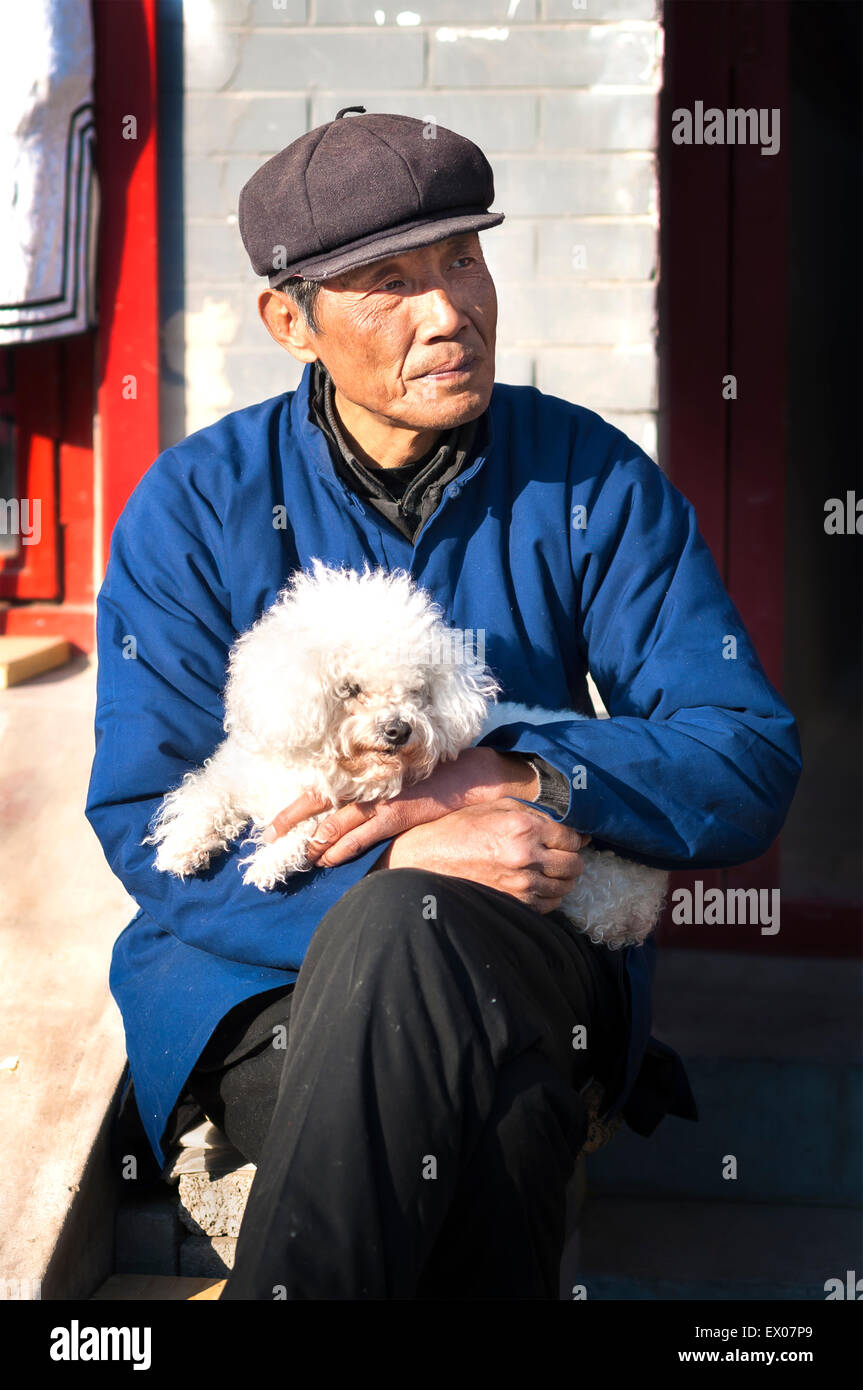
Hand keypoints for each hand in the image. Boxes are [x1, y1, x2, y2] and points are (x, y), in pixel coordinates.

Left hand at [259, 746, 541, 867]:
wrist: (479, 774)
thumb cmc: (440, 770)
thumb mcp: (404, 769)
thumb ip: (378, 782)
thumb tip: (350, 803)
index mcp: (371, 764)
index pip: (326, 781)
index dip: (299, 801)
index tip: (276, 820)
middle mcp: (373, 776)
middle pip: (323, 796)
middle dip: (294, 818)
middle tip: (270, 837)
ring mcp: (387, 793)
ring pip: (340, 817)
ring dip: (316, 838)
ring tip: (298, 855)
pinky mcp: (403, 810)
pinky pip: (366, 831)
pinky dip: (344, 845)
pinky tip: (328, 858)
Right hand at [373, 798, 590, 913]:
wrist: (428, 858)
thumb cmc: (461, 828)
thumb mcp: (497, 807)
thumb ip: (535, 813)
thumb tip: (568, 824)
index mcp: (524, 827)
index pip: (572, 837)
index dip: (574, 837)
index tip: (567, 838)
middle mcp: (526, 857)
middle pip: (574, 864)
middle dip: (572, 858)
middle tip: (562, 853)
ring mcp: (521, 884)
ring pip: (565, 886)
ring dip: (562, 878)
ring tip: (549, 869)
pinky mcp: (514, 903)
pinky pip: (549, 905)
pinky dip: (550, 895)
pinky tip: (537, 884)